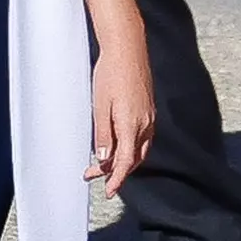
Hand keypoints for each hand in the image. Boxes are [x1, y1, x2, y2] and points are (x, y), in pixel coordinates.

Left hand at [87, 36, 154, 195]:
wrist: (127, 49)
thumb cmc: (110, 74)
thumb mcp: (100, 106)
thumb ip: (103, 135)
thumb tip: (104, 159)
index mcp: (131, 124)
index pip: (127, 162)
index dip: (117, 179)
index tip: (108, 191)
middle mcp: (145, 124)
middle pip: (134, 159)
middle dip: (115, 171)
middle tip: (92, 174)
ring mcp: (149, 117)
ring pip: (138, 149)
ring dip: (121, 160)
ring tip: (100, 162)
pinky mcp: (148, 110)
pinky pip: (141, 137)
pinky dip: (128, 147)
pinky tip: (115, 144)